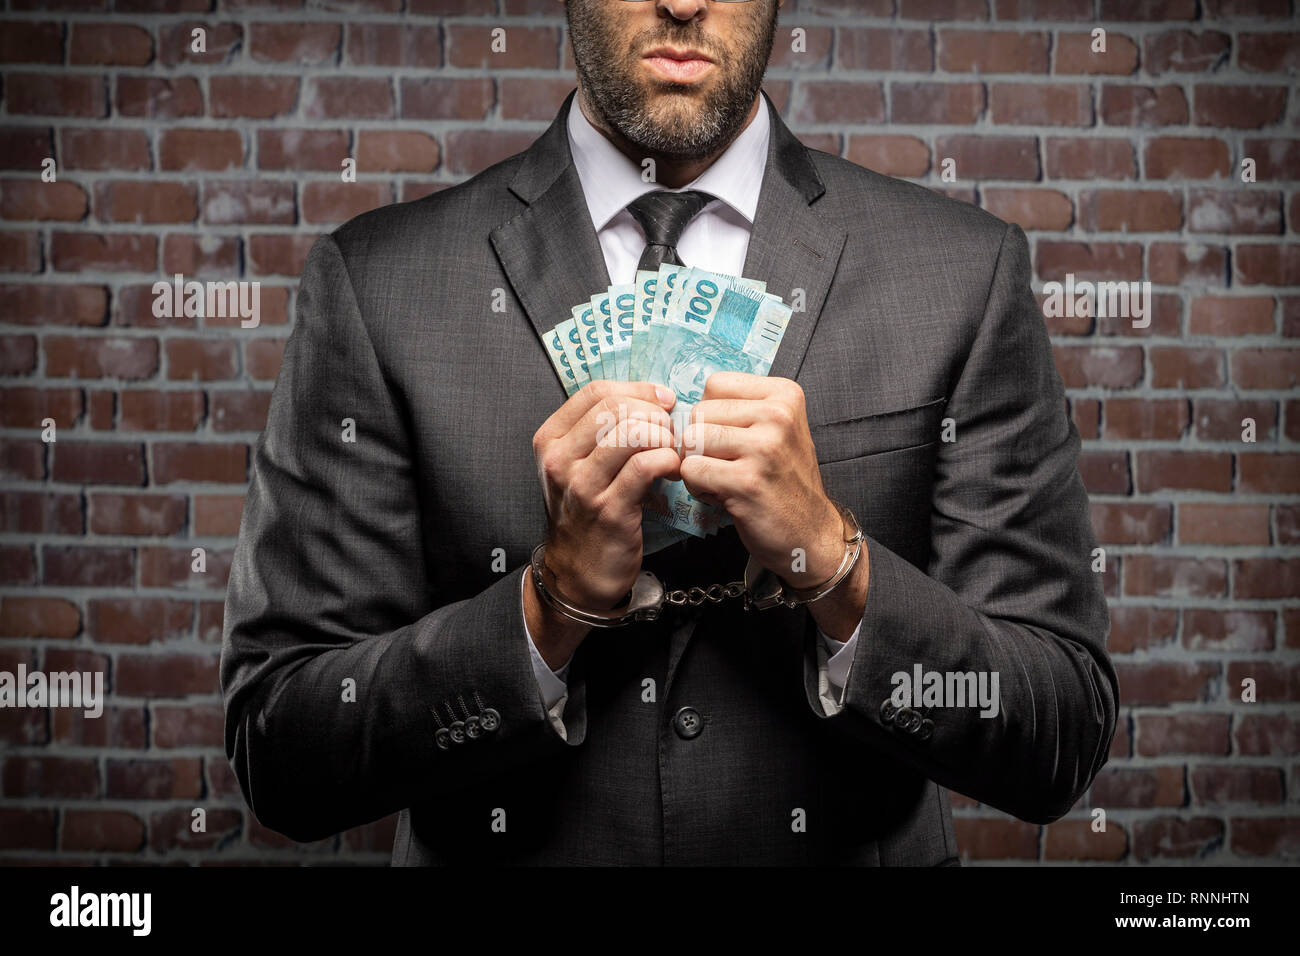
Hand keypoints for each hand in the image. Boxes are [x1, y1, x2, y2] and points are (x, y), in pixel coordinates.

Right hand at [527, 379, 680, 666]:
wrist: (578, 572)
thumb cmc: (588, 513)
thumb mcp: (580, 465)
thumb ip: (603, 430)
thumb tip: (654, 397)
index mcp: (551, 439)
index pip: (598, 392)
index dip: (638, 390)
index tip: (663, 402)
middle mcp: (560, 459)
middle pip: (615, 407)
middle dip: (654, 414)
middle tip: (670, 433)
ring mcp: (582, 485)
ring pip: (632, 432)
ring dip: (663, 437)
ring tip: (671, 453)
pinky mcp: (609, 509)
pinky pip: (646, 465)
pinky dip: (668, 460)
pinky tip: (673, 471)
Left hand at [678, 372, 844, 588]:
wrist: (811, 533)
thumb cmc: (784, 481)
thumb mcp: (777, 430)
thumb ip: (740, 408)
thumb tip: (682, 404)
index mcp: (785, 395)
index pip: (715, 384)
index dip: (712, 415)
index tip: (732, 439)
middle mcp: (778, 415)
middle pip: (699, 412)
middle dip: (701, 442)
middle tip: (727, 465)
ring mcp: (763, 448)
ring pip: (691, 440)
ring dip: (697, 465)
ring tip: (724, 479)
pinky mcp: (746, 481)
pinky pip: (691, 470)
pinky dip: (698, 487)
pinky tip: (723, 496)